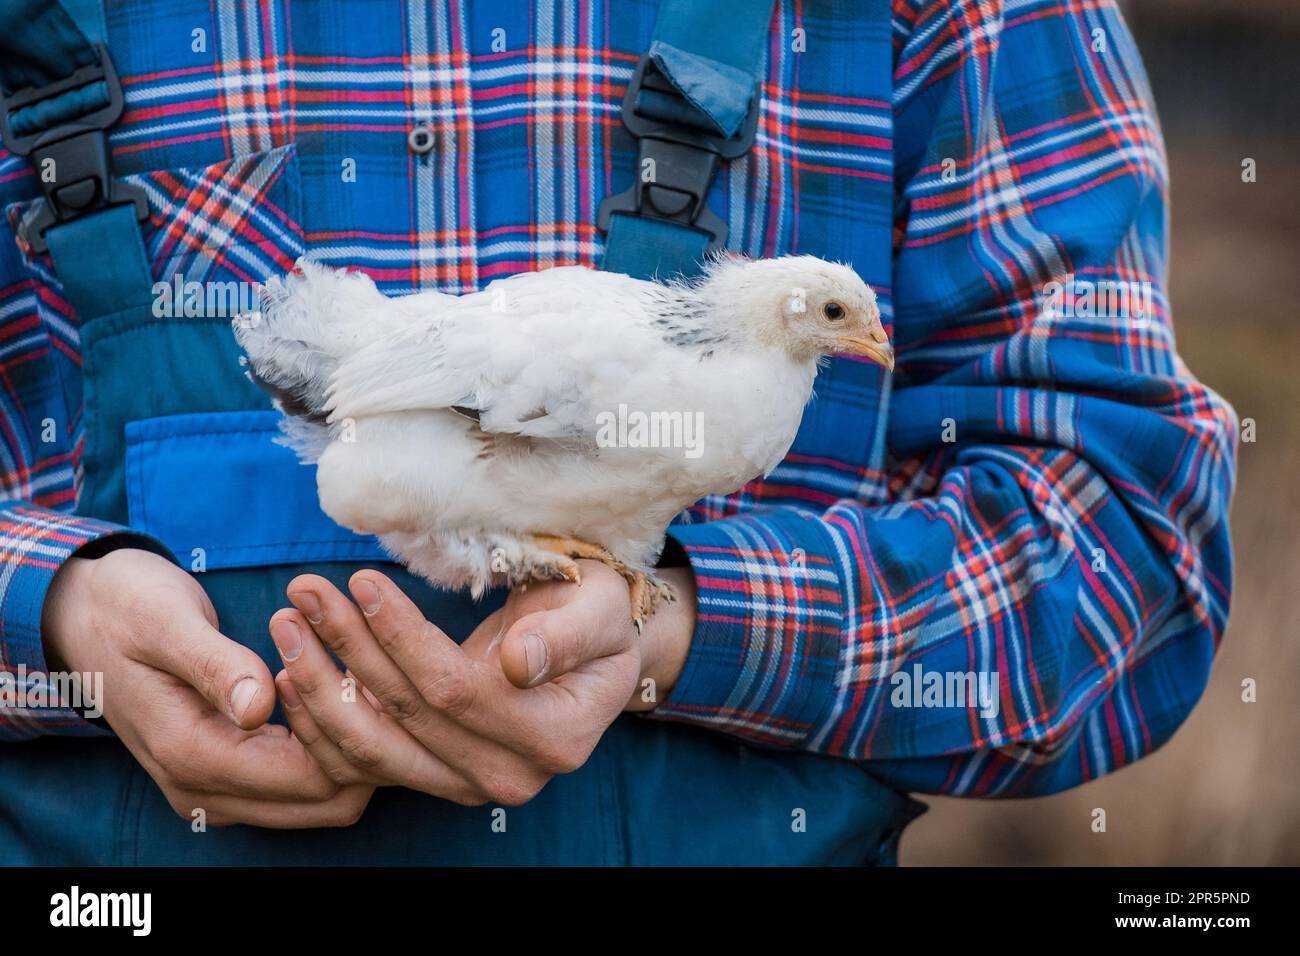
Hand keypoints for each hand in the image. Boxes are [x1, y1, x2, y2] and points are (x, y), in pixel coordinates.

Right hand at [42, 548, 372, 827]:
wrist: (79, 617)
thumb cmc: (126, 608)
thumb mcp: (167, 622)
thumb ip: (216, 666)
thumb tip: (258, 706)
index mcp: (193, 754)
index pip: (309, 777)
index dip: (354, 732)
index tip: (372, 675)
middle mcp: (203, 790)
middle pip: (326, 801)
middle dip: (365, 748)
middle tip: (379, 678)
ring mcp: (213, 792)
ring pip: (319, 801)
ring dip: (351, 750)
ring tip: (361, 680)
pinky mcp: (224, 777)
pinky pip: (298, 786)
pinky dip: (329, 750)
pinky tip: (337, 692)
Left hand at [270, 560, 695, 805]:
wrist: (596, 651)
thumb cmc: (598, 615)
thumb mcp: (599, 609)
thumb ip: (564, 637)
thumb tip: (520, 664)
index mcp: (555, 738)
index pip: (457, 689)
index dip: (404, 637)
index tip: (363, 580)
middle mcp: (509, 777)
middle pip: (408, 716)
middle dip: (348, 649)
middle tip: (304, 592)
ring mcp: (468, 786)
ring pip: (375, 748)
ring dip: (322, 685)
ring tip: (288, 623)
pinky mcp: (436, 777)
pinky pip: (366, 761)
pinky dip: (324, 718)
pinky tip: (292, 671)